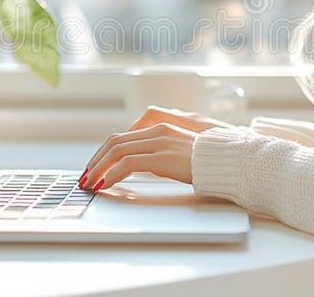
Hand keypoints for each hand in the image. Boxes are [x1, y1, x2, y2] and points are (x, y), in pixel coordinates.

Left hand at [80, 106, 224, 190]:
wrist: (227, 162)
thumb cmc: (207, 162)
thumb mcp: (178, 153)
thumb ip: (159, 154)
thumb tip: (140, 165)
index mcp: (160, 128)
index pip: (122, 137)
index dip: (104, 152)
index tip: (95, 166)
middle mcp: (157, 131)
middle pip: (114, 142)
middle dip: (96, 160)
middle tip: (86, 176)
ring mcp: (159, 142)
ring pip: (117, 151)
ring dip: (99, 168)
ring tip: (91, 183)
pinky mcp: (162, 157)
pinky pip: (127, 164)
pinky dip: (112, 174)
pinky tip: (106, 185)